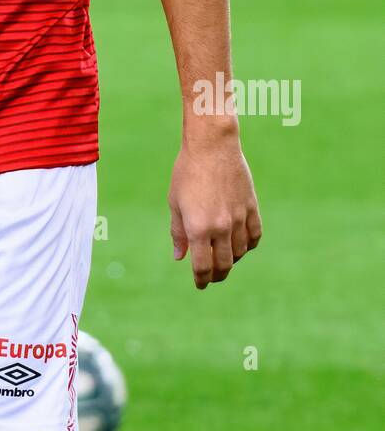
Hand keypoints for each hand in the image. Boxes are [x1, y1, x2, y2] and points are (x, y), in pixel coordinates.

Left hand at [169, 134, 261, 288]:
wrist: (212, 146)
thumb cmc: (187, 172)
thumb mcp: (175, 202)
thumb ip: (178, 232)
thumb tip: (180, 257)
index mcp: (198, 228)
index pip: (203, 267)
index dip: (201, 280)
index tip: (200, 284)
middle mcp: (221, 227)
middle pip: (223, 265)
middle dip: (217, 275)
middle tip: (212, 277)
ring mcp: (239, 217)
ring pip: (240, 252)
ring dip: (231, 260)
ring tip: (223, 259)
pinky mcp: (251, 207)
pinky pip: (254, 236)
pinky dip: (248, 245)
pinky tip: (240, 245)